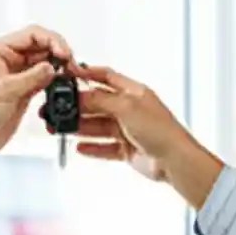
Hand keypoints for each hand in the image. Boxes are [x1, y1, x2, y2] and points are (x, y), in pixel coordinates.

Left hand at [0, 25, 78, 167]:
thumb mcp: (5, 90)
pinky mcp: (25, 91)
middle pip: (43, 46)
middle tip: (71, 65)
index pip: (32, 34)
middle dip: (59, 53)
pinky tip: (62, 86)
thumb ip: (32, 77)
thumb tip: (52, 67)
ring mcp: (19, 76)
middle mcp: (10, 60)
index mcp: (0, 50)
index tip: (63, 53)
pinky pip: (46, 80)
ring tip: (70, 75)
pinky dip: (56, 82)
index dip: (52, 40)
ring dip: (60, 67)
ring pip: (47, 63)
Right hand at [72, 65, 184, 180]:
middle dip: (80, 106)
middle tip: (62, 108)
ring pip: (99, 126)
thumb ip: (101, 100)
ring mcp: (129, 130)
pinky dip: (93, 147)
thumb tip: (82, 95)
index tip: (71, 75)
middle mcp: (131, 110)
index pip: (108, 77)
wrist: (174, 160)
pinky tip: (81, 147)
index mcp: (134, 93)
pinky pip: (105, 147)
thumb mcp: (126, 107)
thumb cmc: (161, 130)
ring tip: (66, 128)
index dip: (89, 74)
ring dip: (82, 127)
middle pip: (100, 103)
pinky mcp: (128, 149)